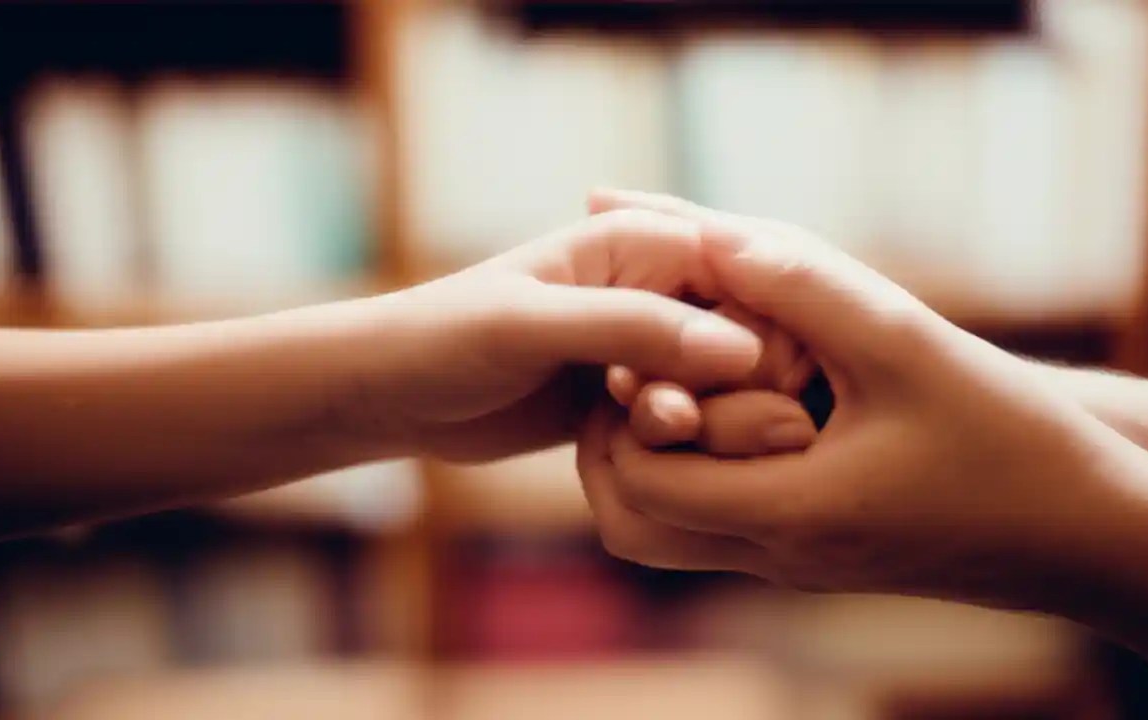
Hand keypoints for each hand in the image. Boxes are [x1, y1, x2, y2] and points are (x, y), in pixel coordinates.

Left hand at [343, 209, 763, 461]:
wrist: (390, 393)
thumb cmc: (446, 338)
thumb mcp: (535, 325)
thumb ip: (635, 328)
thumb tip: (744, 350)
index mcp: (640, 242)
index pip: (743, 277)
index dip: (756, 332)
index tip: (739, 384)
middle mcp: (653, 290)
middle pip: (741, 337)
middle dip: (723, 387)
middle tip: (667, 417)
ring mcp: (643, 347)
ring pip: (719, 389)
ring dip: (695, 421)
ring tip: (635, 429)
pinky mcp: (630, 399)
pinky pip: (683, 424)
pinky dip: (674, 444)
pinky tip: (634, 452)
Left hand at [578, 191, 1147, 616]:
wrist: (1088, 531)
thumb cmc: (1009, 438)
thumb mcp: (906, 342)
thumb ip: (804, 286)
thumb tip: (709, 236)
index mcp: (791, 512)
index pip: (640, 476)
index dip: (621, 402)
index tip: (639, 334)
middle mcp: (776, 551)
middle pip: (629, 518)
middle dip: (612, 436)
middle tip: (628, 358)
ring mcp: (791, 560)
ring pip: (664, 530)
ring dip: (648, 453)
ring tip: (668, 370)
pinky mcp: (814, 551)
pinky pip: (715, 522)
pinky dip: (694, 464)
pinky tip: (725, 393)